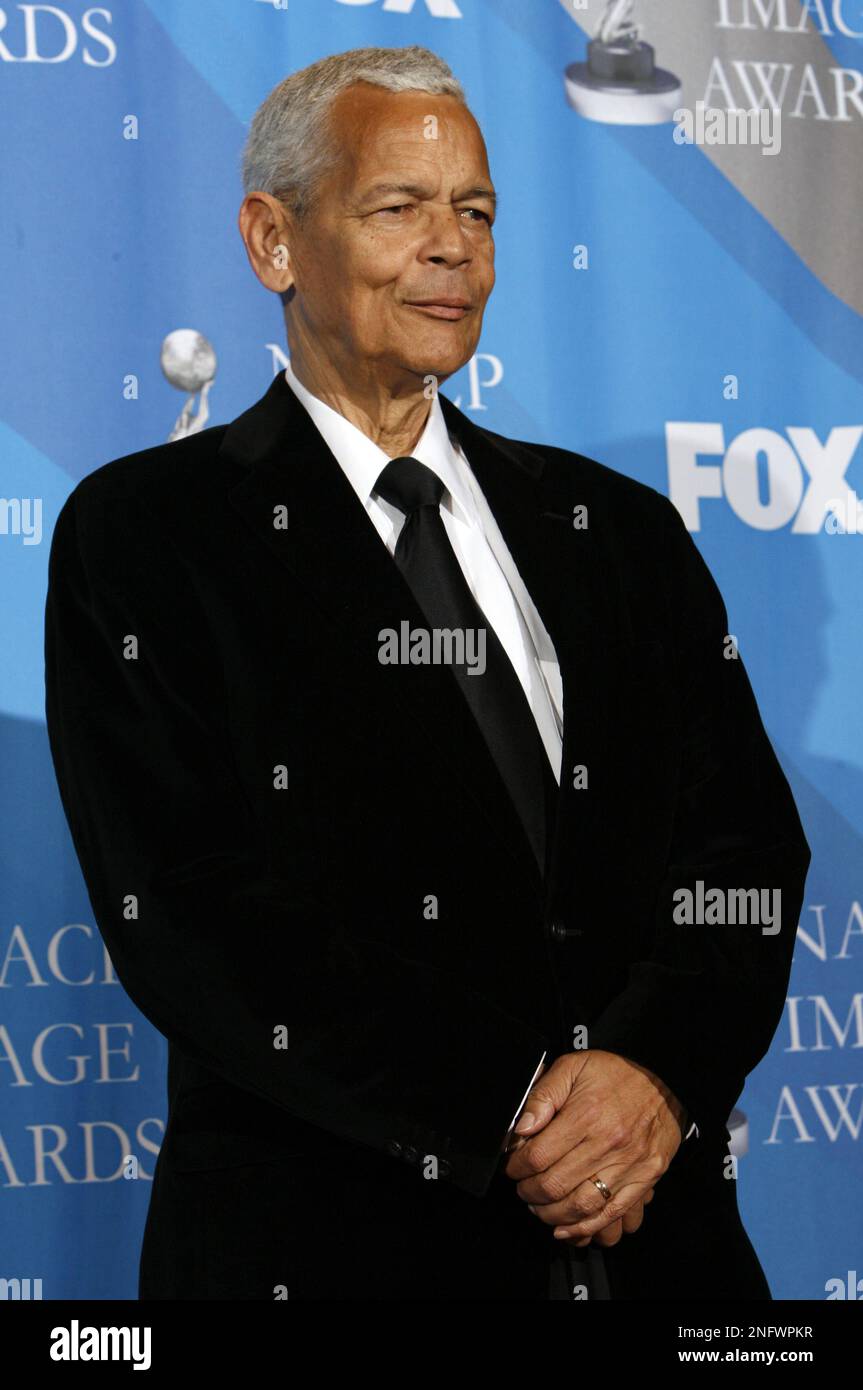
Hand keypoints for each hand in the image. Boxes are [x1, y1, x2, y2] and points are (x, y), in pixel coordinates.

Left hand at [503, 1049, 684, 1242]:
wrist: (665, 1080)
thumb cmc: (617, 1073)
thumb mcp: (573, 1067)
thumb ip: (543, 1095)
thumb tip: (522, 1127)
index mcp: (586, 1114)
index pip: (538, 1155)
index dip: (517, 1167)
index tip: (513, 1167)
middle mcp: (608, 1143)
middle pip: (555, 1185)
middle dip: (529, 1193)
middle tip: (523, 1188)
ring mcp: (628, 1165)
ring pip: (581, 1206)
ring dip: (552, 1214)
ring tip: (540, 1207)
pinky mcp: (644, 1179)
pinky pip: (612, 1214)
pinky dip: (586, 1228)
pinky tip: (568, 1228)